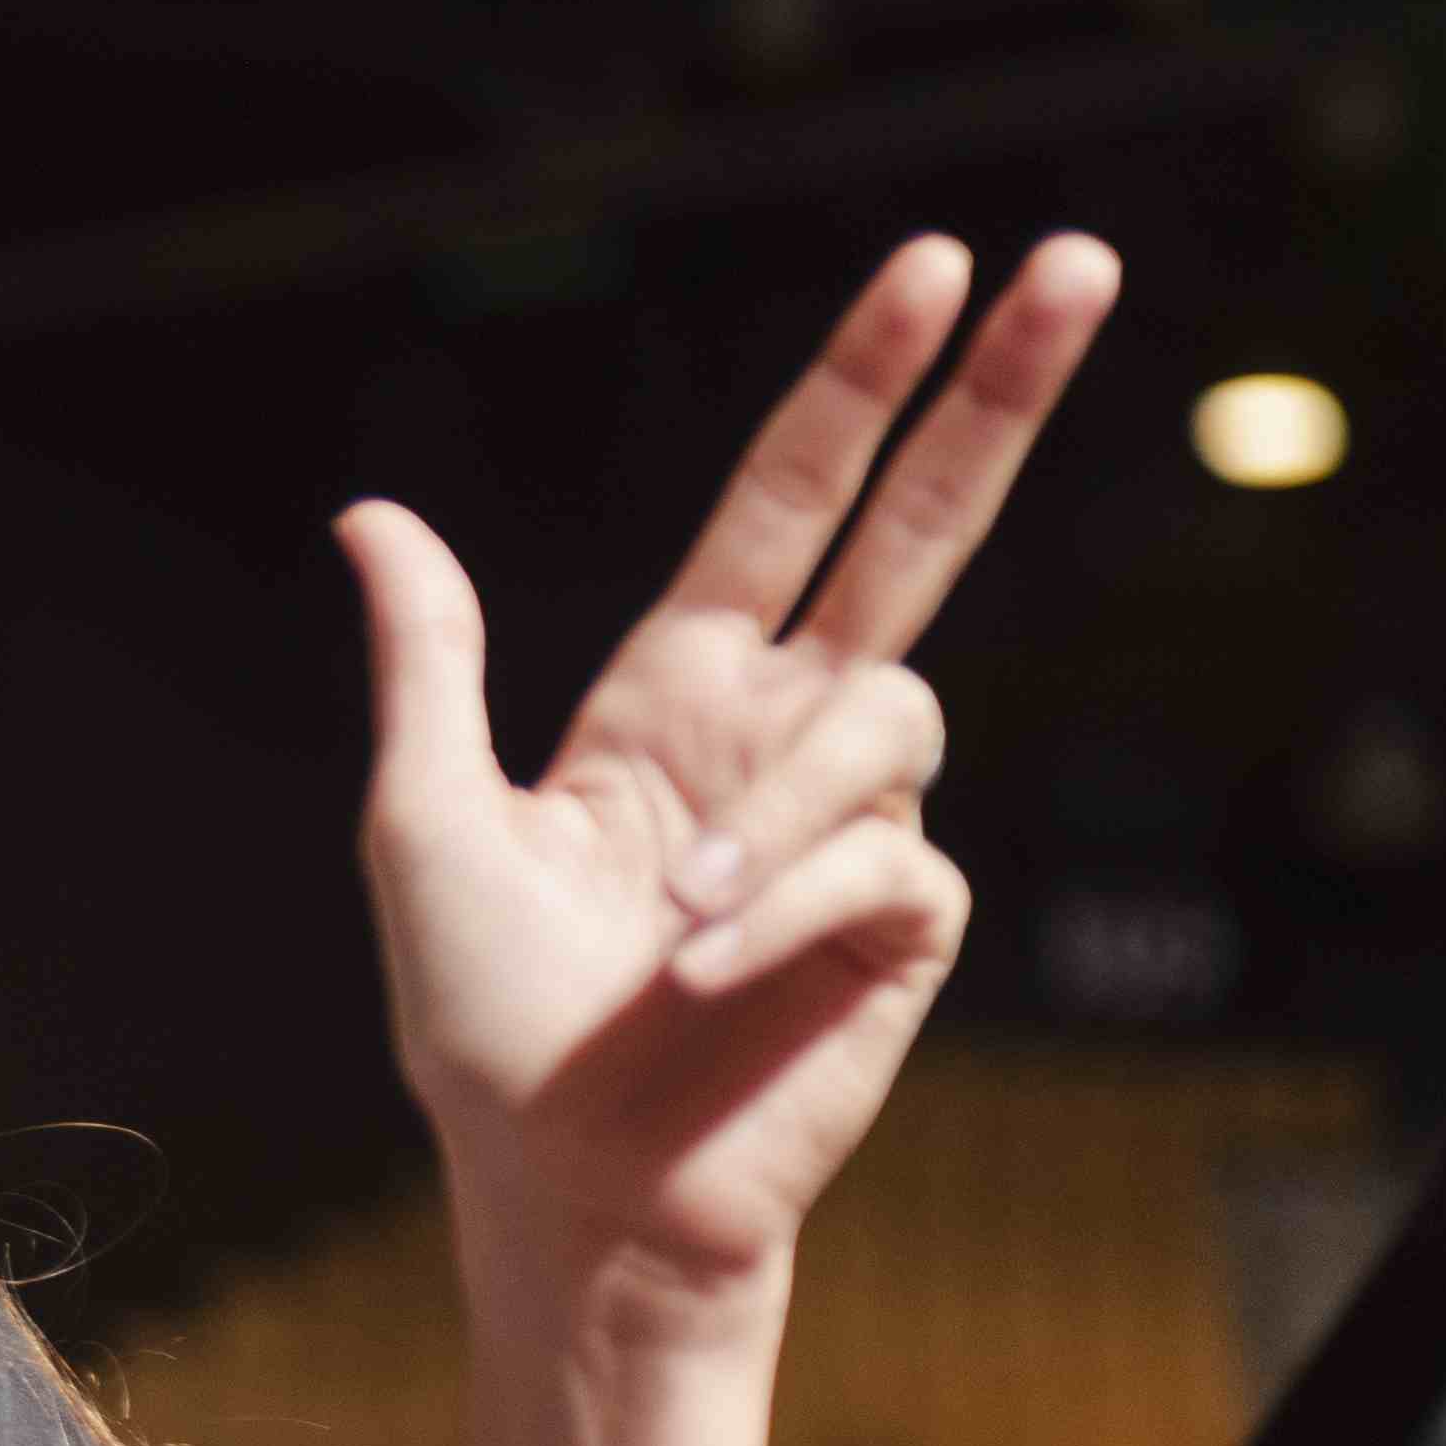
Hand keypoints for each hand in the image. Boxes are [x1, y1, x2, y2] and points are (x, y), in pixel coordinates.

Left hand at [342, 232, 1118, 1329]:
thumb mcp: (423, 820)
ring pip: (887, 720)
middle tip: (1075, 255)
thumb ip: (430, 661)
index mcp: (677, 692)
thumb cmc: (488, 1026)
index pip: (792, 501)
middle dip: (997, 395)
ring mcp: (853, 825)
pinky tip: (705, 971)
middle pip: (925, 530)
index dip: (859, 383)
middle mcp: (783, 737)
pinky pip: (882, 857)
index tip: (936, 262)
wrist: (564, 1190)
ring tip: (667, 929)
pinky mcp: (902, 921)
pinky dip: (779, 906)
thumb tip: (370, 514)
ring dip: (771, 816)